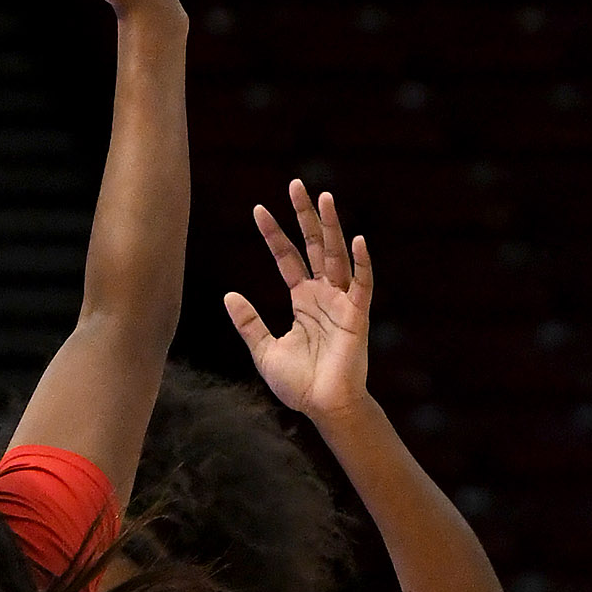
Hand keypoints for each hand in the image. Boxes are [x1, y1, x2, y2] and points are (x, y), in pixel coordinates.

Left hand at [226, 181, 373, 423]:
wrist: (322, 407)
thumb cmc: (298, 383)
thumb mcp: (264, 350)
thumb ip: (249, 322)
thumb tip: (229, 295)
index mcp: (302, 300)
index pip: (286, 257)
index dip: (273, 234)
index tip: (258, 209)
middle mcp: (323, 295)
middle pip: (312, 246)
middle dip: (304, 216)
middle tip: (296, 184)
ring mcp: (342, 302)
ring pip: (336, 255)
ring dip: (331, 227)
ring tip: (324, 198)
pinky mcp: (357, 316)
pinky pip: (362, 284)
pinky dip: (361, 262)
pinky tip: (356, 239)